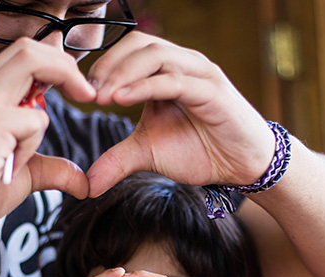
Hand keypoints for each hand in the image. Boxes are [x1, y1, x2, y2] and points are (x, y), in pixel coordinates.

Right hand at [0, 39, 97, 244]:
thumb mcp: (21, 177)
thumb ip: (51, 170)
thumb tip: (83, 183)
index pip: (24, 55)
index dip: (57, 64)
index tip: (78, 90)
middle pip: (30, 48)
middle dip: (67, 65)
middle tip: (86, 94)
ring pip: (33, 63)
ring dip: (54, 92)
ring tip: (34, 144)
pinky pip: (34, 120)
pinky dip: (32, 146)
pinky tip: (8, 168)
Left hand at [85, 32, 275, 196]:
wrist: (243, 166)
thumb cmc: (202, 151)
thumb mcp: (149, 154)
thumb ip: (117, 161)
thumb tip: (88, 184)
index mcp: (167, 71)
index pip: (129, 49)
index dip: (103, 64)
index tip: (81, 91)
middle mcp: (183, 64)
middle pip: (139, 44)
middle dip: (108, 65)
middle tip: (87, 92)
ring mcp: (199, 74)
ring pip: (156, 56)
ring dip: (123, 72)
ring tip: (101, 96)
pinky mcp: (212, 91)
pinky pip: (174, 80)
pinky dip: (144, 86)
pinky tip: (122, 99)